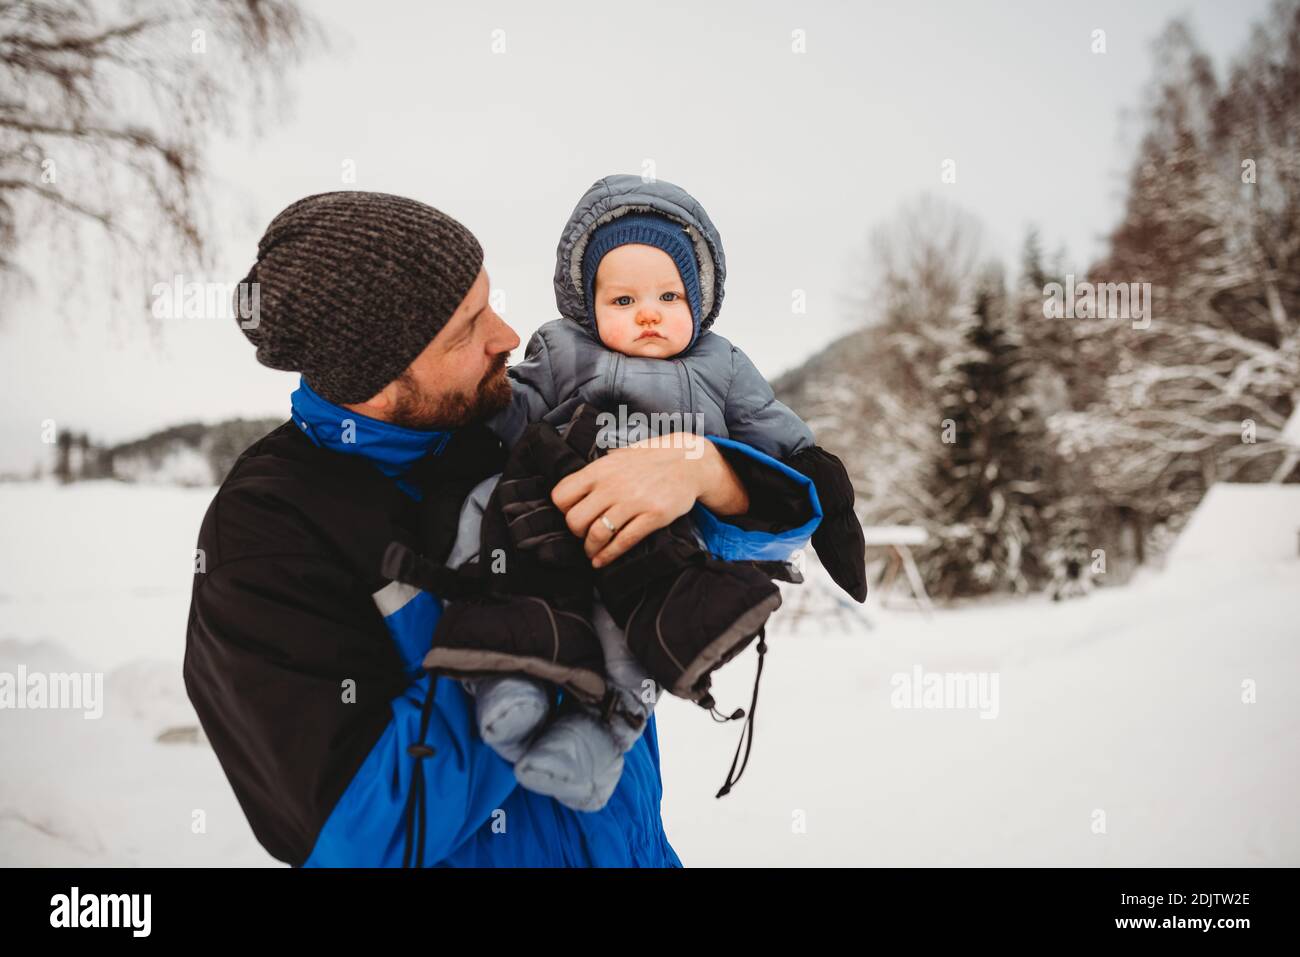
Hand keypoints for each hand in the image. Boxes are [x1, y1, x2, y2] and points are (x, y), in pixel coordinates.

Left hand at [551, 433, 748, 567]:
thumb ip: (597, 473)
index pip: (562, 495)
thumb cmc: (651, 460)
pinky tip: (603, 560)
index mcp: (600, 470)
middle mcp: (613, 485)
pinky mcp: (653, 516)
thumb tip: (575, 489)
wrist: (689, 462)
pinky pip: (624, 541)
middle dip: (576, 533)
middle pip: (575, 519)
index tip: (570, 515)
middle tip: (582, 536)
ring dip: (590, 549)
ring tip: (592, 553)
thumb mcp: (618, 457)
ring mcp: (634, 501)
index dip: (562, 510)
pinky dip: (609, 555)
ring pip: (597, 534)